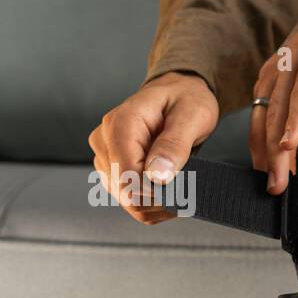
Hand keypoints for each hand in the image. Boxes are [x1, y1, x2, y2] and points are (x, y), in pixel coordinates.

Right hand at [88, 72, 219, 223]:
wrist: (178, 93)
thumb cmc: (186, 100)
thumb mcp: (192, 116)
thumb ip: (174, 145)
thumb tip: (157, 176)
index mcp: (120, 124)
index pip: (127, 176)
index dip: (155, 193)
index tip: (182, 194)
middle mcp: (105, 141)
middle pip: (125, 192)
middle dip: (159, 199)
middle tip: (189, 193)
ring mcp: (105, 156)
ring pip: (127, 200)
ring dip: (156, 204)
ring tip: (182, 190)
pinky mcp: (111, 167)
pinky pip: (129, 198)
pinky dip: (152, 203)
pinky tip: (171, 193)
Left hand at [252, 0, 297, 194]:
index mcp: (272, 88)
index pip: (263, 131)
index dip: (264, 161)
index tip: (271, 187)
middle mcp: (273, 79)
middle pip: (264, 127)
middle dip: (266, 164)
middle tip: (273, 193)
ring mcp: (289, 70)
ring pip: (277, 117)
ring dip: (276, 152)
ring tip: (279, 179)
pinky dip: (294, 122)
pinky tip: (290, 142)